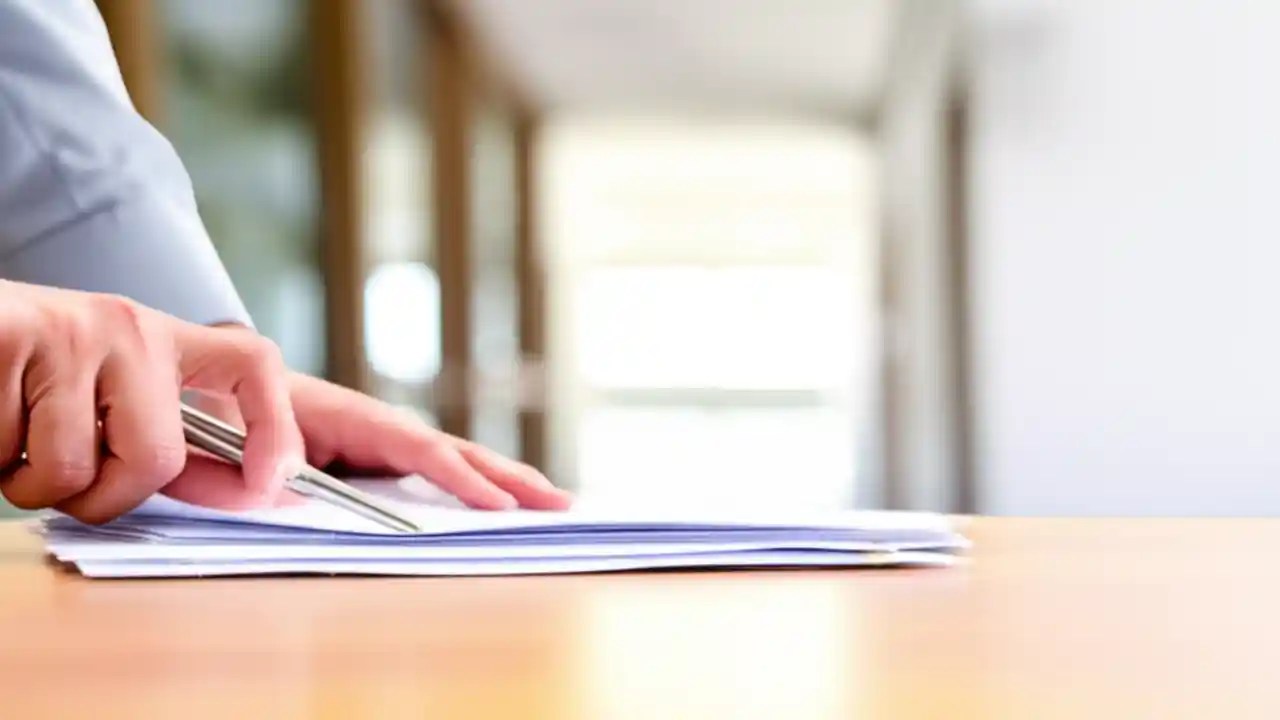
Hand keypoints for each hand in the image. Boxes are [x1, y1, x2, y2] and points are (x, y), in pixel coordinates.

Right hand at [0, 281, 303, 522]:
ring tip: (10, 436)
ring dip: (26, 483)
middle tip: (61, 476)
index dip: (276, 426)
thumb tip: (250, 492)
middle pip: (155, 458)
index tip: (274, 481)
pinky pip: (5, 453)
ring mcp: (66, 332)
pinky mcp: (6, 340)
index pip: (252, 362)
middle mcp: (124, 326)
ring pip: (67, 473)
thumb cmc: (16, 372)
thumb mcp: (98, 391)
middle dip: (103, 497)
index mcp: (156, 336)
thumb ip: (158, 436)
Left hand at [164, 374, 572, 511]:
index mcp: (347, 413)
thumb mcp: (233, 432)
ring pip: (452, 460)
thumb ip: (265, 462)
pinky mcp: (376, 456)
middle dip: (510, 477)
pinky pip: (432, 472)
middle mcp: (375, 424)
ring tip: (552, 503)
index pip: (416, 447)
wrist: (210, 380)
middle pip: (454, 451)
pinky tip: (502, 507)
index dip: (457, 478)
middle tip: (561, 502)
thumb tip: (299, 497)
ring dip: (503, 481)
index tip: (496, 507)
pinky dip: (473, 486)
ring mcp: (380, 440)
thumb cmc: (223, 409)